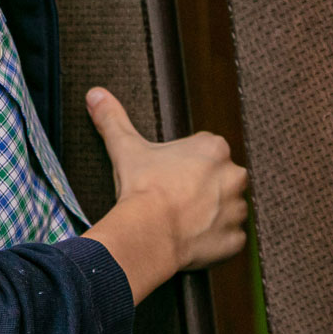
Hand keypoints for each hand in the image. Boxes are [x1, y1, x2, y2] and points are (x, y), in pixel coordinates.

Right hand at [83, 88, 247, 301]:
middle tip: (172, 197)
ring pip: (226, 208)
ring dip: (210, 213)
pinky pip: (228, 238)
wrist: (149, 233)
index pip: (204, 150)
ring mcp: (236, 210)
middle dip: (201, 187)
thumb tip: (96, 94)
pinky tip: (190, 238)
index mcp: (213, 149)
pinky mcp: (235, 240)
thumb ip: (113, 118)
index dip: (182, 163)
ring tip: (180, 219)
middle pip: (219, 178)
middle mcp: (233, 176)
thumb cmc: (143, 188)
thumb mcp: (126, 148)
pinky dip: (214, 239)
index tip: (166, 174)